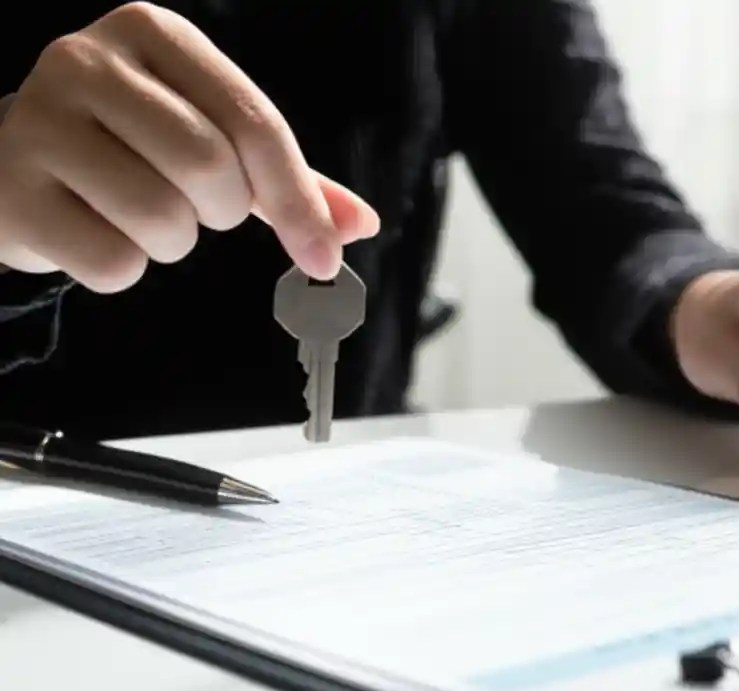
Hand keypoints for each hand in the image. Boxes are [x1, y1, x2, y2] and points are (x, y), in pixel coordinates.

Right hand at [0, 2, 378, 290]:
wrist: (16, 164)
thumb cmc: (132, 148)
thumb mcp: (213, 138)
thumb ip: (288, 179)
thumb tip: (361, 225)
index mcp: (153, 33)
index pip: (253, 120)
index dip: (298, 198)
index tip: (326, 257)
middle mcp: (86, 60)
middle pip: (208, 166)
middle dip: (221, 212)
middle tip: (196, 209)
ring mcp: (36, 120)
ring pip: (161, 219)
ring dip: (171, 241)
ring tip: (137, 213)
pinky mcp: (9, 191)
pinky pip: (112, 262)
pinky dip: (122, 269)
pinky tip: (93, 230)